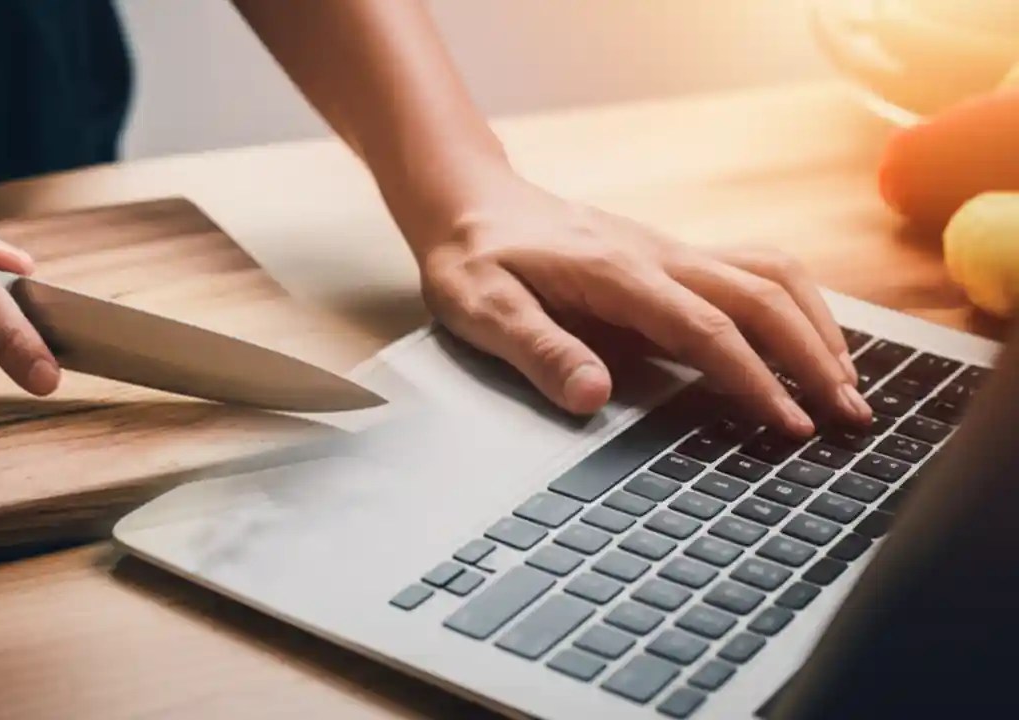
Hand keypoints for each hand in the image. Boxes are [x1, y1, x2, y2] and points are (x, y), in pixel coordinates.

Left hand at [413, 167, 869, 436]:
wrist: (472, 203)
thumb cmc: (474, 259)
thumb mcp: (483, 310)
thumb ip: (538, 351)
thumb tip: (593, 399)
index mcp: (615, 274)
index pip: (705, 329)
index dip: (753, 379)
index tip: (789, 425)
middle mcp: (658, 256)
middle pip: (761, 298)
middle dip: (812, 357)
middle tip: (850, 417)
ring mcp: (672, 251)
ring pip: (771, 274)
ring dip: (816, 326)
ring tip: (848, 383)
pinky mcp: (674, 256)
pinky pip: (755, 270)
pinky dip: (796, 305)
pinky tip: (808, 340)